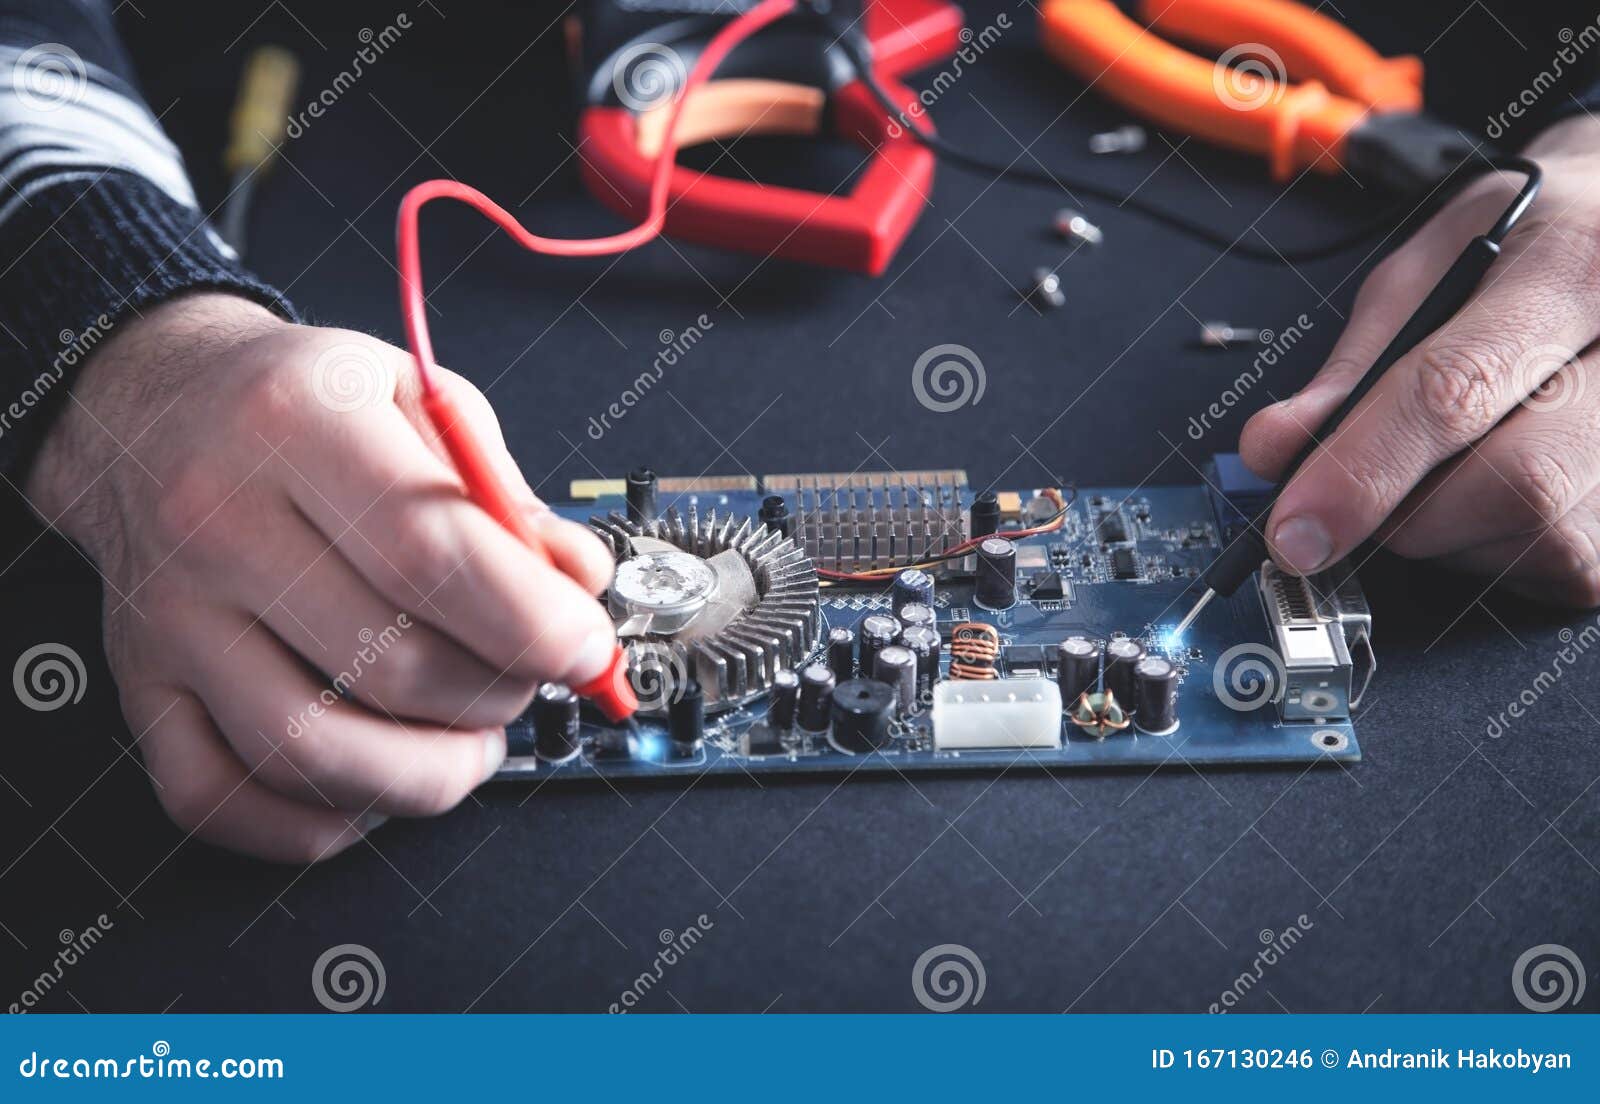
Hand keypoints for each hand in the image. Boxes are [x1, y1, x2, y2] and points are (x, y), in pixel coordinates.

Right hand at [26, 294, 616, 861]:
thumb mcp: (419, 396)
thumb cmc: (301, 404)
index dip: (532, 622)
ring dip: (429, 771)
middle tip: (531, 672)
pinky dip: (324, 819)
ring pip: (312, 754)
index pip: (429, 555)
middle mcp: (216, 523)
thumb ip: (505, 492)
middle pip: (391, 665)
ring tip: (471, 733)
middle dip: (500, 691)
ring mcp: (170, 619)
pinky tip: (379, 774)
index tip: (586, 646)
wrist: (153, 410)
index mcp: (296, 426)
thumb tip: (581, 583)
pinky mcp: (142, 689)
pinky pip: (224, 800)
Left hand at [1241, 115, 1599, 607]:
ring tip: (1459, 459)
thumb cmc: (1521, 246)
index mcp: (1571, 270)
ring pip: (1541, 540)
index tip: (1295, 528)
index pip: (1456, 389)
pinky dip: (1505, 546)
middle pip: (1514, 486)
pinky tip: (1501, 488)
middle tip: (1373, 479)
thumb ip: (1352, 364)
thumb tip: (1273, 453)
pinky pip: (1570, 566)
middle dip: (1407, 508)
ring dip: (1458, 530)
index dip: (1362, 469)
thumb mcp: (1425, 268)